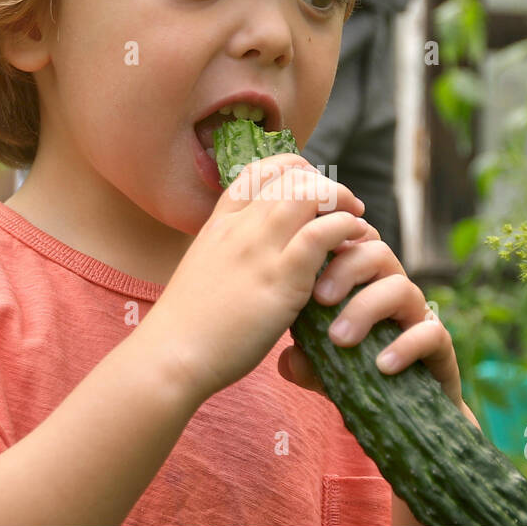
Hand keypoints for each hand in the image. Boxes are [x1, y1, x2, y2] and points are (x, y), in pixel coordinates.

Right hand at [146, 153, 368, 402]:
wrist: (171, 355)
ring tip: (355, 217)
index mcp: (218, 225)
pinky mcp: (281, 277)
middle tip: (342, 204)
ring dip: (339, 199)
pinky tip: (355, 239)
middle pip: (288, 176)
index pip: (256, 172)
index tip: (311, 185)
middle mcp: (238, 227)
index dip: (291, 169)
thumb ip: (228, 257)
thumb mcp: (204, 274)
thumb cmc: (188, 329)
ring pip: (307, 194)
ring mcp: (258, 249)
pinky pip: (322, 233)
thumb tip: (252, 260)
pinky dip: (345, 227)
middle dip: (323, 183)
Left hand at [278, 220, 478, 426]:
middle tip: (319, 299)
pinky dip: (404, 346)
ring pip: (401, 288)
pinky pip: (429, 333)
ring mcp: (418, 316)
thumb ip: (307, 362)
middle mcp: (393, 291)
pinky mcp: (440, 345)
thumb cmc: (360, 378)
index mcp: (365, 284)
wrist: (407, 418)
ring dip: (366, 308)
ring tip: (339, 339)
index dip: (334, 238)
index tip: (305, 258)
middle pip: (377, 253)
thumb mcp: (325, 370)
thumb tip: (288, 360)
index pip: (354, 242)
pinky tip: (381, 366)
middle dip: (345, 269)